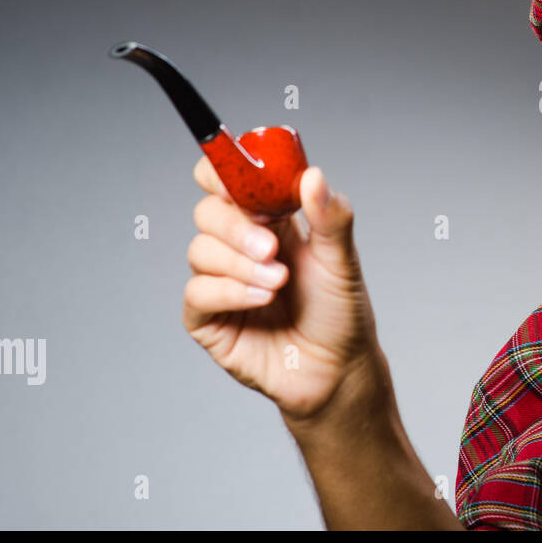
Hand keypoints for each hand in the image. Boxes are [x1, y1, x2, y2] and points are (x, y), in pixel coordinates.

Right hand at [184, 157, 389, 424]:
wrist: (338, 371)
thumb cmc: (340, 314)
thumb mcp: (343, 261)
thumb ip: (330, 218)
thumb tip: (313, 175)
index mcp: (272, 222)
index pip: (230, 183)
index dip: (221, 171)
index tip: (230, 175)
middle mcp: (241, 247)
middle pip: (209, 212)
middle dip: (236, 226)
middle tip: (271, 247)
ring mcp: (222, 282)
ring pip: (200, 250)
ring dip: (240, 263)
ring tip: (279, 282)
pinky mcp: (210, 319)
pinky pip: (197, 292)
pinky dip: (229, 291)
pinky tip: (261, 299)